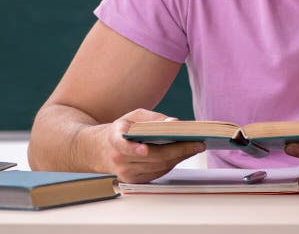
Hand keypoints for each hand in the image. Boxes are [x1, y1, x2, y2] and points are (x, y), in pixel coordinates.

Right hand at [90, 108, 204, 182]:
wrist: (101, 150)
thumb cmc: (121, 129)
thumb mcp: (133, 117)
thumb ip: (153, 118)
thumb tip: (174, 122)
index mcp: (114, 140)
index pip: (123, 147)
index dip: (134, 149)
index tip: (145, 149)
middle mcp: (119, 160)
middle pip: (152, 158)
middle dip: (178, 151)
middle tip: (197, 143)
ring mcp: (126, 174)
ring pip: (159, 167)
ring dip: (179, 157)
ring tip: (195, 147)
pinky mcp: (134, 181)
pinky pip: (158, 173)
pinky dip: (172, 163)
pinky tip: (183, 154)